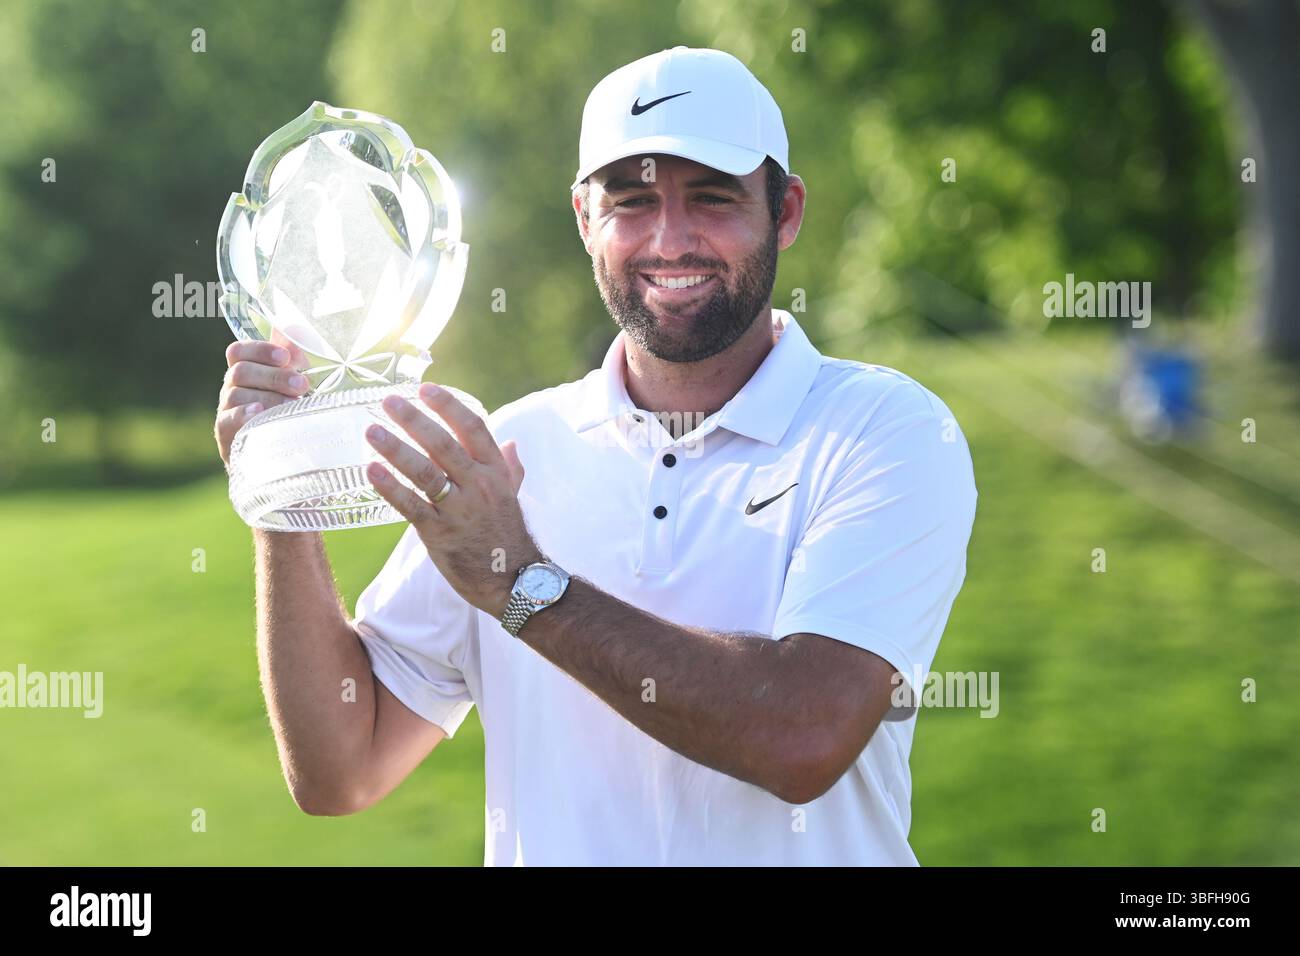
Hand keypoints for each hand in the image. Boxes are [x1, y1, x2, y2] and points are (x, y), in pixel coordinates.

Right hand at [214, 332, 310, 467]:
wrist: (274, 454)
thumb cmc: (286, 411)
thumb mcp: (293, 384)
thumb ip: (293, 358)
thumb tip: (296, 328)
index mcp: (245, 370)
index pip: (239, 351)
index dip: (259, 349)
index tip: (285, 357)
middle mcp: (231, 387)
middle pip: (242, 371)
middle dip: (274, 376)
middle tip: (301, 386)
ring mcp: (226, 409)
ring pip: (237, 394)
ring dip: (268, 397)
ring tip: (292, 405)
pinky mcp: (226, 433)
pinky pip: (228, 418)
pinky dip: (243, 414)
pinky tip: (259, 413)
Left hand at [364, 382, 543, 615]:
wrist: (512, 579)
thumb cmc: (507, 534)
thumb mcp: (512, 495)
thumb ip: (509, 467)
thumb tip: (509, 442)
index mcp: (496, 471)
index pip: (474, 428)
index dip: (449, 406)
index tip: (425, 389)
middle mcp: (479, 486)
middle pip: (444, 444)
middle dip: (414, 420)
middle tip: (389, 402)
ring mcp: (459, 510)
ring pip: (425, 472)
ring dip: (395, 449)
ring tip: (371, 431)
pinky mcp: (439, 534)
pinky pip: (411, 506)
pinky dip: (390, 487)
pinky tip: (370, 470)